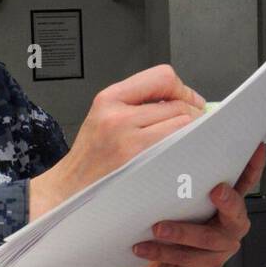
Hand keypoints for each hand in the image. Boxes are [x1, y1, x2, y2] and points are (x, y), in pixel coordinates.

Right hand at [29, 64, 205, 221]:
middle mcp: (118, 115)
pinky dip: (185, 146)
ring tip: (185, 140)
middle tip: (195, 125)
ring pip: (181, 122)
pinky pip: (176, 143)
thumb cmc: (90, 159)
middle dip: (192, 113)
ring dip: (191, 131)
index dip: (183, 89)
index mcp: (109, 99)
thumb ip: (137, 104)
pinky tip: (180, 152)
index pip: (162, 77)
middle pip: (176, 102)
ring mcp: (128, 138)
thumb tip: (180, 100)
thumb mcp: (103, 118)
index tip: (189, 101)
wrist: (70, 189)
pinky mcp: (137, 159)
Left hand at [132, 142, 265, 266]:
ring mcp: (222, 247)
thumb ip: (185, 185)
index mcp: (229, 205)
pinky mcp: (208, 265)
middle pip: (236, 214)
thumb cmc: (174, 229)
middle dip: (228, 201)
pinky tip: (144, 246)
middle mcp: (231, 226)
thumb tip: (172, 154)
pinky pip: (188, 258)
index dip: (254, 167)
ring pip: (206, 238)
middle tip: (216, 191)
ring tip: (158, 228)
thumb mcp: (181, 204)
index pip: (247, 182)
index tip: (256, 150)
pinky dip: (163, 252)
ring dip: (180, 232)